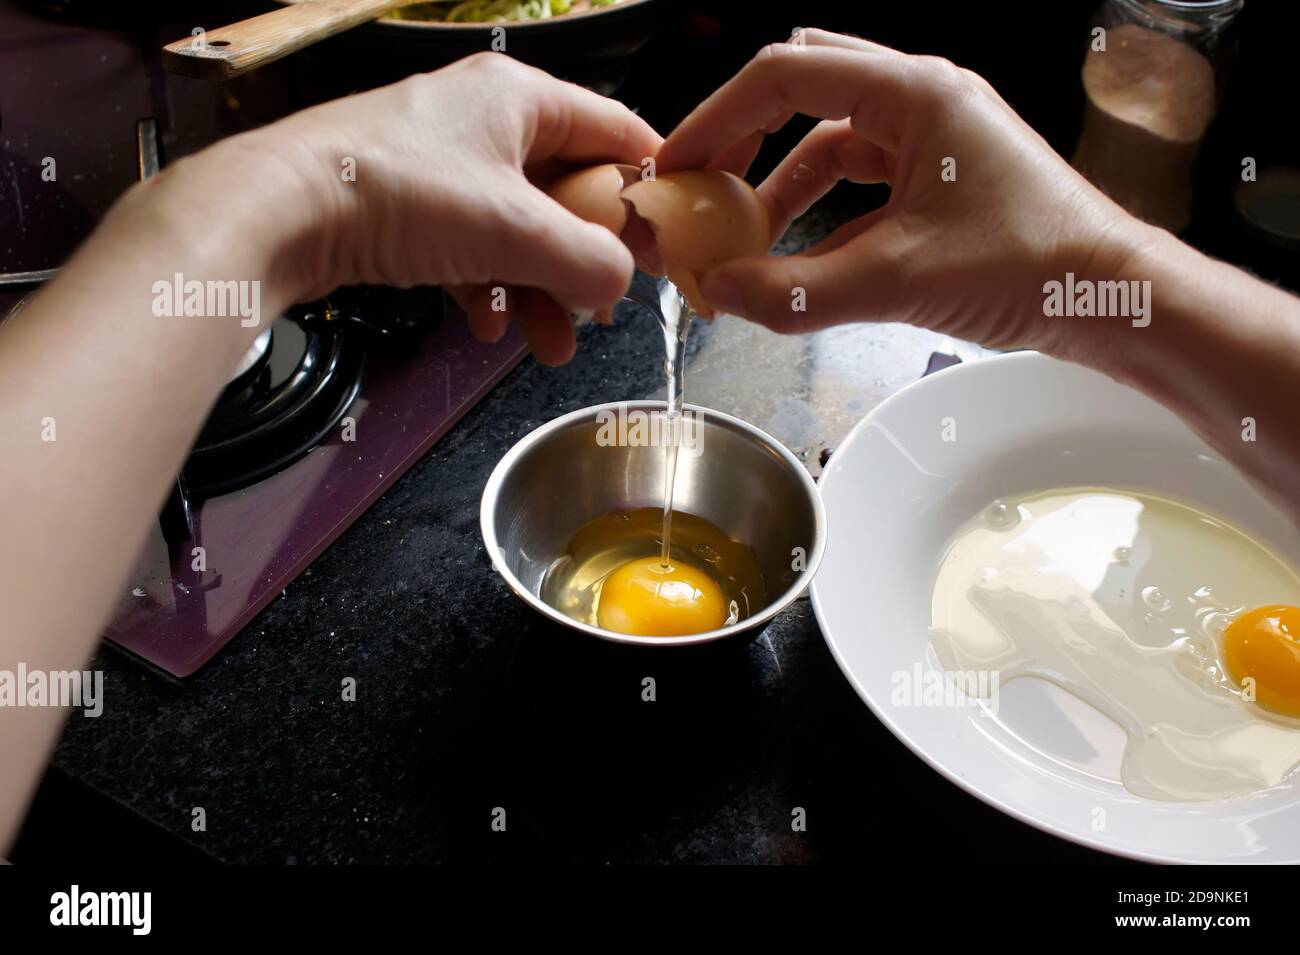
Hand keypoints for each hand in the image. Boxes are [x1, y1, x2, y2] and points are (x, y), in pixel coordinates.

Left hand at [155, 53, 660, 364]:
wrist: (279, 215)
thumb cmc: (393, 194)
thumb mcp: (516, 233)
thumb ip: (591, 260)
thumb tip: (622, 284)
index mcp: (518, 99)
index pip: (613, 130)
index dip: (647, 186)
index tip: (667, 239)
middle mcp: (481, 122)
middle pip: (565, 193)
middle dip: (586, 263)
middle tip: (604, 310)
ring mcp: (441, 164)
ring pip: (517, 232)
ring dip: (540, 291)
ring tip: (549, 344)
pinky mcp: (407, 206)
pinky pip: (470, 250)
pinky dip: (486, 289)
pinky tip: (484, 326)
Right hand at [657, 30, 1145, 355]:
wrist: (1113, 300)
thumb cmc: (1035, 268)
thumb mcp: (898, 281)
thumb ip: (797, 291)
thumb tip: (722, 293)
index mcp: (915, 92)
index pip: (784, 75)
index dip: (717, 119)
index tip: (677, 165)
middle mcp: (922, 100)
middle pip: (803, 90)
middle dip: (744, 136)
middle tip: (701, 184)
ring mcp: (934, 137)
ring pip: (830, 137)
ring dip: (779, 179)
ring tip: (741, 230)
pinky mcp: (941, 177)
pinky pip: (860, 181)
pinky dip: (819, 212)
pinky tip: (797, 256)